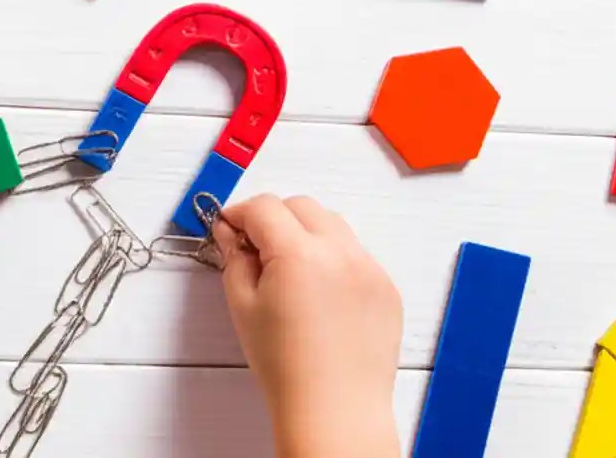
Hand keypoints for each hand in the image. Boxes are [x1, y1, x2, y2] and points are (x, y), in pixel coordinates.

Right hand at [212, 195, 401, 457]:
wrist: (334, 410)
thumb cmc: (286, 367)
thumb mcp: (243, 307)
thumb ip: (234, 259)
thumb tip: (230, 233)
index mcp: (299, 255)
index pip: (264, 207)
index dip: (240, 213)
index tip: (229, 229)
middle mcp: (340, 252)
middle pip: (301, 206)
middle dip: (274, 217)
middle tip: (255, 247)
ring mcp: (370, 268)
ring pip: (332, 225)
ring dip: (306, 233)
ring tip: (289, 271)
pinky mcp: (386, 287)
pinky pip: (355, 254)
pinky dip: (333, 258)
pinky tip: (318, 294)